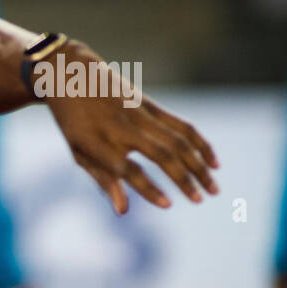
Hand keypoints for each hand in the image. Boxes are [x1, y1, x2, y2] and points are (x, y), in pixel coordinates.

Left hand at [42, 42, 219, 213]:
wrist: (73, 75)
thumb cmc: (74, 123)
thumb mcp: (79, 152)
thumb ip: (104, 180)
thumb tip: (123, 212)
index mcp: (98, 142)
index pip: (128, 170)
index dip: (148, 188)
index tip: (168, 205)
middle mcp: (122, 127)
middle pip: (161, 155)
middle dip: (183, 179)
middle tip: (199, 201)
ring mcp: (140, 114)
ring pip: (178, 141)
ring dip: (199, 166)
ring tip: (213, 189)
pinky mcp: (152, 105)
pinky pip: (183, 126)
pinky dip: (201, 144)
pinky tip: (214, 163)